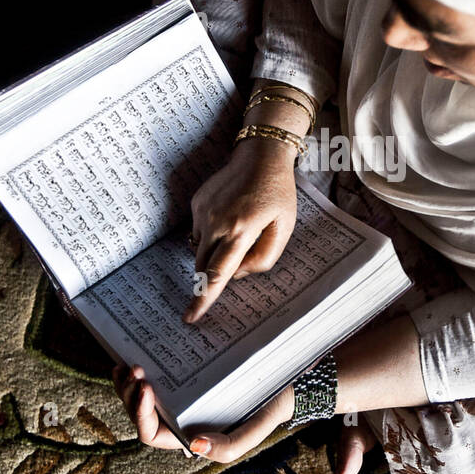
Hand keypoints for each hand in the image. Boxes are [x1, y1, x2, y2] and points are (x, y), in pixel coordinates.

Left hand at [112, 363, 294, 461]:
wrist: (282, 384)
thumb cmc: (266, 410)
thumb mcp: (253, 432)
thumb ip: (227, 448)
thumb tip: (193, 446)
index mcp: (187, 436)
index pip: (152, 434)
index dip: (142, 414)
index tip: (146, 388)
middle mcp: (177, 420)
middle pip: (139, 414)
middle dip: (130, 394)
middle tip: (134, 370)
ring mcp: (177, 399)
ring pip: (139, 397)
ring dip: (127, 384)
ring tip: (127, 365)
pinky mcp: (181, 378)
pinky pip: (152, 379)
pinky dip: (138, 372)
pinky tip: (131, 359)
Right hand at [184, 136, 297, 322]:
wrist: (260, 157)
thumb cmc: (277, 195)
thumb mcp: (284, 228)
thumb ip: (264, 258)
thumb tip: (237, 273)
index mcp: (241, 230)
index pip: (218, 273)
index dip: (204, 297)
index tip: (190, 316)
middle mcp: (217, 222)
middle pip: (204, 266)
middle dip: (213, 274)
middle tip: (237, 256)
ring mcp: (203, 211)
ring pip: (200, 250)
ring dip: (215, 253)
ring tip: (240, 229)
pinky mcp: (196, 203)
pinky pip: (199, 232)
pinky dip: (212, 234)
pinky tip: (230, 216)